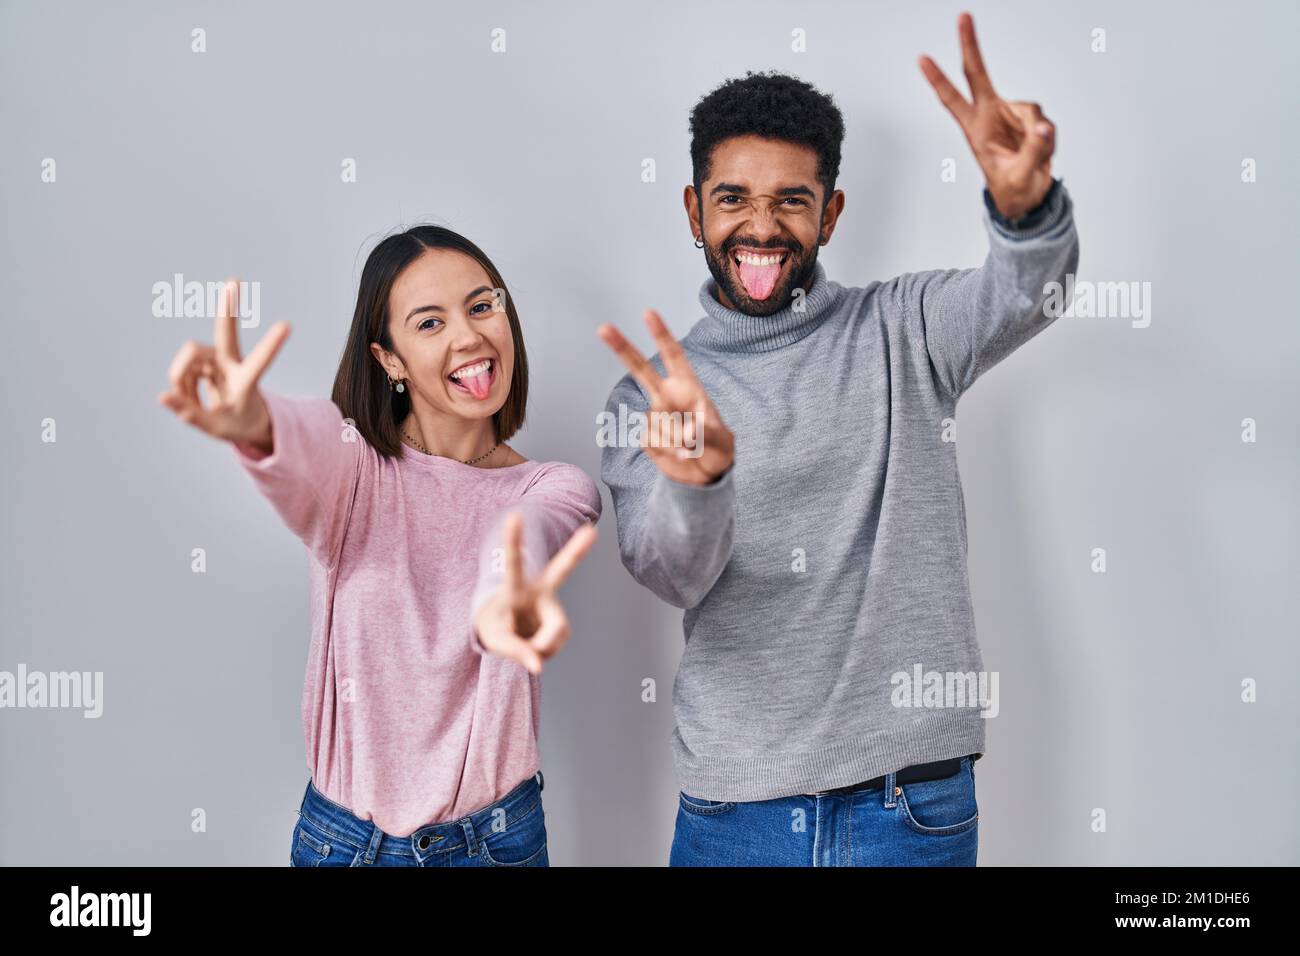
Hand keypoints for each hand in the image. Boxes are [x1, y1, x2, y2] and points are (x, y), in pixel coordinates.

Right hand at [156, 278, 290, 449]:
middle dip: (227, 308)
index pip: (261, 360)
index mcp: (248, 380)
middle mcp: (233, 362)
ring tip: (192, 401)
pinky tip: (192, 394)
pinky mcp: (204, 358)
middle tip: (234, 280)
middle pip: (226, 332)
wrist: (243, 419)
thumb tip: (161, 396)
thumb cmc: (237, 424)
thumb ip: (189, 414)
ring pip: (187, 357)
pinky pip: (180, 369)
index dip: (272, 343)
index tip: (287, 325)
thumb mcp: (215, 429)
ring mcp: (218, 358)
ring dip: (181, 381)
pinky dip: (180, 385)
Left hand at [473, 514, 597, 674]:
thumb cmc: (494, 626)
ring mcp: (552, 607)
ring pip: (554, 635)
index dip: (513, 541)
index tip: (514, 516)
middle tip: (592, 531)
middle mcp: (538, 591)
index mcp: (515, 588)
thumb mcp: (495, 640)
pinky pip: (554, 647)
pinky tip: (534, 648)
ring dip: (538, 650)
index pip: (513, 564)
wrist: (504, 631)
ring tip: (524, 649)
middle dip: (577, 550)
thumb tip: (539, 666)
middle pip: (562, 570)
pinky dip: (542, 655)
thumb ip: (515, 651)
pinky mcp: (560, 624)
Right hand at [597, 310, 734, 485]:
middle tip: (602, 327)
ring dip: (677, 439)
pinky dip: (669, 452)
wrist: (705, 475)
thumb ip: (706, 433)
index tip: (648, 313)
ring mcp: (654, 416)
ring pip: (657, 421)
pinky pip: (653, 441)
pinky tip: (681, 456)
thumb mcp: (722, 442)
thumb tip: (685, 433)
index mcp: (688, 388)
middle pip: (640, 369)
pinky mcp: (647, 438)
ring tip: (692, 449)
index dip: (661, 335)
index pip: (673, 356)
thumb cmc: (718, 450)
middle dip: (622, 348)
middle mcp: (666, 397)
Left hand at [919, 12, 1055, 219]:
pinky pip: (1045, 121)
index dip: (938, 79)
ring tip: (1032, 158)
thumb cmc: (1013, 190)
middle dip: (970, 45)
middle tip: (963, 15)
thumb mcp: (1020, 176)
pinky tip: (1041, 153)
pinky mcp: (1029, 119)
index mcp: (976, 129)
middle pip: (977, 74)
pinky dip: (1048, 139)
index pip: (953, 99)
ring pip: (1031, 109)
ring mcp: (1010, 115)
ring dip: (1039, 135)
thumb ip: (1033, 151)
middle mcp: (991, 115)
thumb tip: (1043, 127)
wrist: (1027, 198)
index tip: (922, 58)